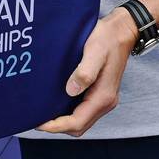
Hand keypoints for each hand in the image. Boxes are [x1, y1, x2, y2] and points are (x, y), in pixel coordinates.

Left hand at [36, 8, 137, 136]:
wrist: (121, 31)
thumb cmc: (107, 38)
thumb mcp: (94, 51)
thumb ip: (84, 72)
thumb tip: (71, 90)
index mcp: (104, 96)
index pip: (78, 122)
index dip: (57, 126)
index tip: (39, 123)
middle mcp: (105, 102)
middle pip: (79, 126)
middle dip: (58, 127)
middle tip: (37, 120)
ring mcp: (103, 98)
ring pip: (80, 120)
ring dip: (62, 121)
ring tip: (43, 113)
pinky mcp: (99, 93)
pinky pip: (82, 110)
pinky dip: (68, 112)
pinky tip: (55, 104)